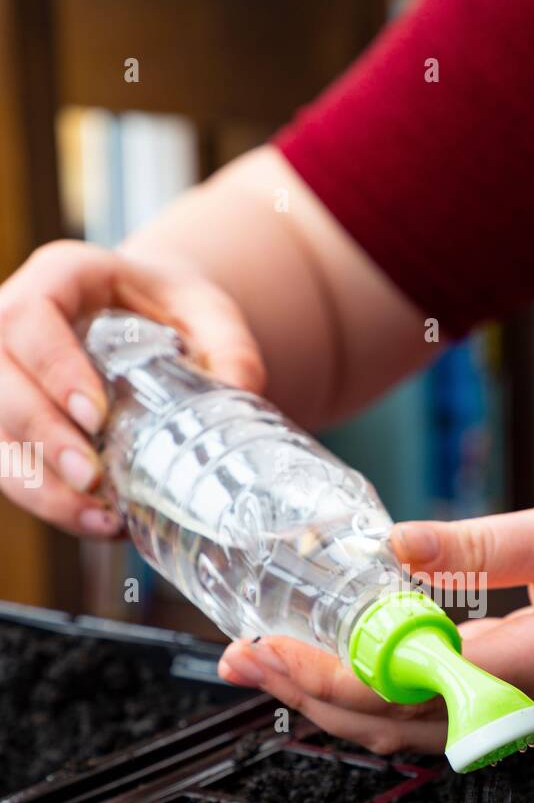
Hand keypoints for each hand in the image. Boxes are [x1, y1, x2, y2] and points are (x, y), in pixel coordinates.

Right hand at [0, 240, 264, 535]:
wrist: (145, 316)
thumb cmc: (171, 308)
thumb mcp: (208, 311)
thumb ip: (230, 346)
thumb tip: (242, 392)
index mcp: (59, 279)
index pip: (33, 320)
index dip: (55, 369)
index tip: (95, 414)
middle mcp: (13, 321)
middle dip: (41, 434)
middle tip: (91, 478)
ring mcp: (4, 374)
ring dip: (39, 482)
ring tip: (98, 519)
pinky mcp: (9, 421)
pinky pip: (9, 464)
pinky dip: (48, 500)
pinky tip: (94, 523)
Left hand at [217, 493, 533, 755]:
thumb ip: (481, 545)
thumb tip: (390, 547)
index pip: (405, 686)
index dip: (325, 670)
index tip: (268, 642)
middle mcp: (518, 708)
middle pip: (387, 726)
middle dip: (304, 693)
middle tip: (237, 656)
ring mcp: (518, 716)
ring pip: (404, 732)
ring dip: (329, 701)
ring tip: (266, 665)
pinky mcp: (519, 704)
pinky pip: (431, 718)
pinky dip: (373, 697)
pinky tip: (339, 668)